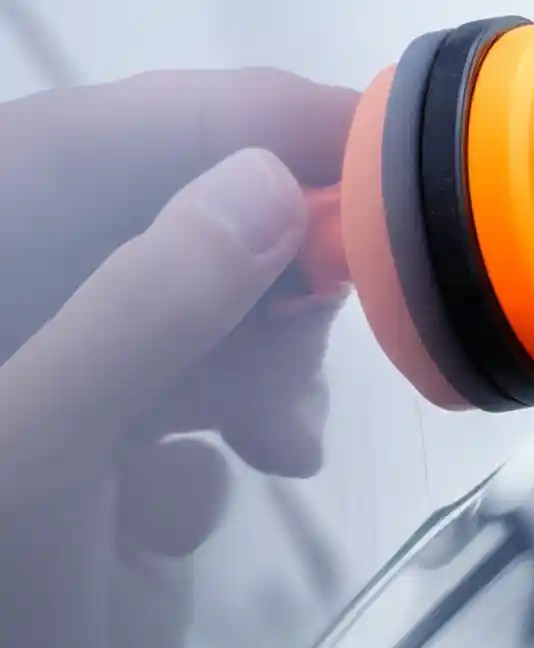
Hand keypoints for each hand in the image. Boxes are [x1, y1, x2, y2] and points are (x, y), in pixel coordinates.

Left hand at [0, 70, 354, 647]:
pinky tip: (187, 500)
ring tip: (276, 436)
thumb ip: (139, 313)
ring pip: (216, 309)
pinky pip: (214, 392)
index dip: (235, 123)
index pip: (101, 141)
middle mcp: (32, 314)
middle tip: (328, 309)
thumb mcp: (38, 457)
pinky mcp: (126, 443)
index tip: (362, 134)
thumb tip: (255, 195)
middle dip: (269, 274)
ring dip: (268, 370)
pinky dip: (234, 437)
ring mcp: (78, 378)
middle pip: (181, 222)